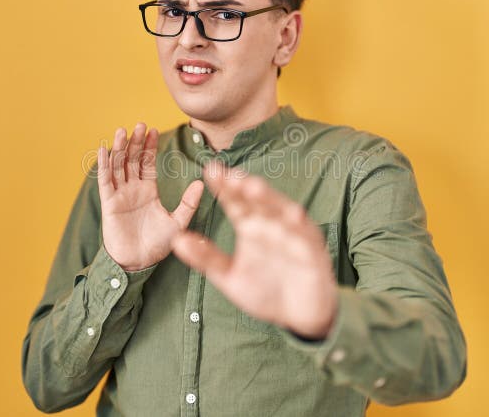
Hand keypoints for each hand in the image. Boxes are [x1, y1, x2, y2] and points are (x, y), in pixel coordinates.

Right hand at [97, 123, 203, 270]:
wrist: (139, 263)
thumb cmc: (158, 245)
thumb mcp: (178, 221)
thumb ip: (189, 202)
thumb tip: (202, 182)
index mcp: (148, 191)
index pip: (147, 163)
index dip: (149, 147)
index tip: (152, 130)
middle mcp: (132, 190)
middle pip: (132, 160)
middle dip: (135, 142)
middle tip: (139, 124)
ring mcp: (120, 195)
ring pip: (118, 166)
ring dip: (119, 149)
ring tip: (122, 131)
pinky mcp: (109, 204)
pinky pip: (105, 182)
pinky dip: (104, 165)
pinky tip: (104, 150)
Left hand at [171, 161, 338, 338]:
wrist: (299, 317)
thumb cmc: (266, 292)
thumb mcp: (229, 277)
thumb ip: (206, 258)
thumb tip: (176, 240)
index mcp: (250, 227)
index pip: (235, 202)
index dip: (223, 187)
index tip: (208, 171)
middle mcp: (271, 225)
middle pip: (256, 201)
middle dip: (243, 187)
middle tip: (228, 174)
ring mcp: (293, 235)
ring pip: (281, 212)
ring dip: (269, 200)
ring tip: (253, 187)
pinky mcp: (312, 251)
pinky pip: (306, 236)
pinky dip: (299, 227)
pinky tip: (291, 216)